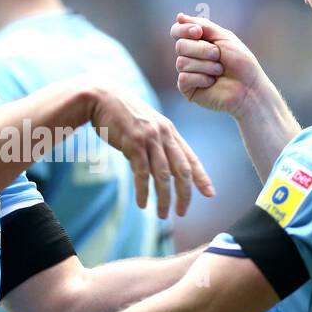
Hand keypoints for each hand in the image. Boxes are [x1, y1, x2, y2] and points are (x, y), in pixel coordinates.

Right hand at [85, 82, 214, 218]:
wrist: (101, 97)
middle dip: (184, 194)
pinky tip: (142, 204)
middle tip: (182, 212)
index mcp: (170, 131)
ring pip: (163, 175)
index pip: (191, 158)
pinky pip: (142, 173)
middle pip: (182, 170)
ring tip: (162, 215)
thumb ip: (155, 146)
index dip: (202, 177)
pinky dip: (143, 191)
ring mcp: (149, 138)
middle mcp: (164, 134)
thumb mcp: (145, 127)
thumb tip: (156, 173)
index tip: (210, 194)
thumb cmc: (121, 114)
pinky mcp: (133, 142)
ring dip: (163, 198)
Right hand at [171, 12, 271, 118]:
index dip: (184, 30)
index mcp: (197, 42)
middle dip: (202, 50)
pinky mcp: (187, 88)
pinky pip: (184, 78)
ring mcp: (187, 72)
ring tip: (219, 71)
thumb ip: (203, 25)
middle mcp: (190, 56)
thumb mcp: (224, 37)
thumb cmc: (241, 63)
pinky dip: (201, 78)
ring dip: (206, 65)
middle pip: (180, 46)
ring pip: (182, 62)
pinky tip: (212, 82)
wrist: (249, 88)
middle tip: (218, 55)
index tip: (199, 32)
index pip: (177, 31)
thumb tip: (179, 17)